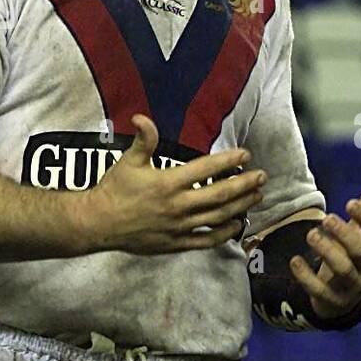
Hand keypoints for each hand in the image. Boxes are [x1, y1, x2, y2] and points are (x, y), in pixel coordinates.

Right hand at [79, 114, 266, 253]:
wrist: (97, 224)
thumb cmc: (114, 190)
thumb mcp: (128, 161)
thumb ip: (144, 140)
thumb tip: (144, 117)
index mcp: (167, 183)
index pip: (206, 169)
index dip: (228, 161)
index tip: (246, 155)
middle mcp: (177, 205)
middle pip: (220, 195)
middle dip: (245, 184)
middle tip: (262, 176)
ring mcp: (179, 227)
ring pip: (218, 217)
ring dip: (241, 206)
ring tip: (257, 196)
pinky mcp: (176, 243)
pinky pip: (206, 240)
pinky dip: (225, 234)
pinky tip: (238, 225)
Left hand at [291, 179, 360, 318]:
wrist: (345, 294)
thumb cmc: (353, 253)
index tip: (349, 202)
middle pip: (360, 252)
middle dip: (344, 235)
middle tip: (326, 218)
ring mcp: (352, 287)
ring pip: (343, 270)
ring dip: (327, 251)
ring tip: (310, 234)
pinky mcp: (333, 300)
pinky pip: (320, 290)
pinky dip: (306, 276)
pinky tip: (294, 260)